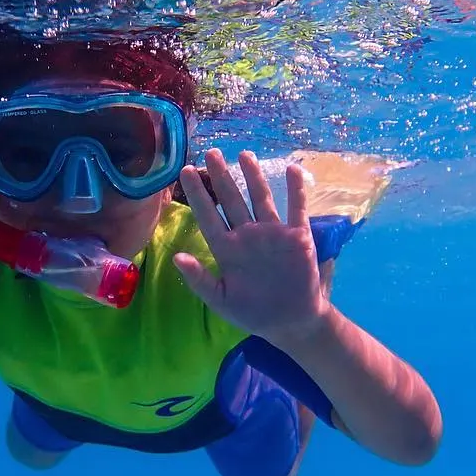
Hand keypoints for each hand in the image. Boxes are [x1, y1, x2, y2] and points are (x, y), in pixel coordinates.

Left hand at [173, 148, 333, 341]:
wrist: (291, 322)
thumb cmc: (253, 313)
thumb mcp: (221, 301)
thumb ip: (199, 280)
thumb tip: (176, 257)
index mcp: (227, 249)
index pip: (208, 216)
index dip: (197, 194)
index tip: (184, 171)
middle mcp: (247, 235)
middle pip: (232, 200)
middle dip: (221, 176)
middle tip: (211, 152)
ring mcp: (273, 234)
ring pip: (260, 198)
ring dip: (253, 176)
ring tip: (244, 154)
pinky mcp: (298, 237)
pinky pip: (296, 208)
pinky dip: (295, 190)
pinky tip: (292, 169)